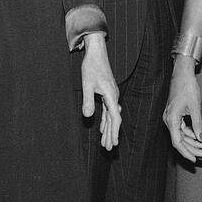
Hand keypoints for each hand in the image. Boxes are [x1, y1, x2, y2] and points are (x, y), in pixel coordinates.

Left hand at [80, 33, 120, 149]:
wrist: (97, 52)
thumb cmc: (91, 66)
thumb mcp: (87, 84)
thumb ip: (87, 101)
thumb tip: (87, 117)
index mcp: (110, 95)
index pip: (115, 118)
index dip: (114, 131)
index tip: (113, 143)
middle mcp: (113, 96)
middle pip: (114, 119)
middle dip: (111, 134)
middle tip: (109, 148)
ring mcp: (111, 95)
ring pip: (111, 116)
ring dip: (108, 129)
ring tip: (106, 143)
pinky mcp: (107, 93)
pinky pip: (108, 110)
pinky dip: (106, 120)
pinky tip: (102, 128)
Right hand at [163, 54, 201, 162]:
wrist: (182, 74)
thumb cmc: (187, 87)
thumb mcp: (195, 107)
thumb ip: (198, 125)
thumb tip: (201, 139)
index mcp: (171, 119)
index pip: (177, 142)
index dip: (186, 152)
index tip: (194, 159)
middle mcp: (169, 120)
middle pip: (180, 140)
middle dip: (192, 148)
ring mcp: (171, 118)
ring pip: (181, 135)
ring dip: (192, 141)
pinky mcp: (174, 115)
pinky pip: (182, 128)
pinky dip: (190, 133)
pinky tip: (199, 137)